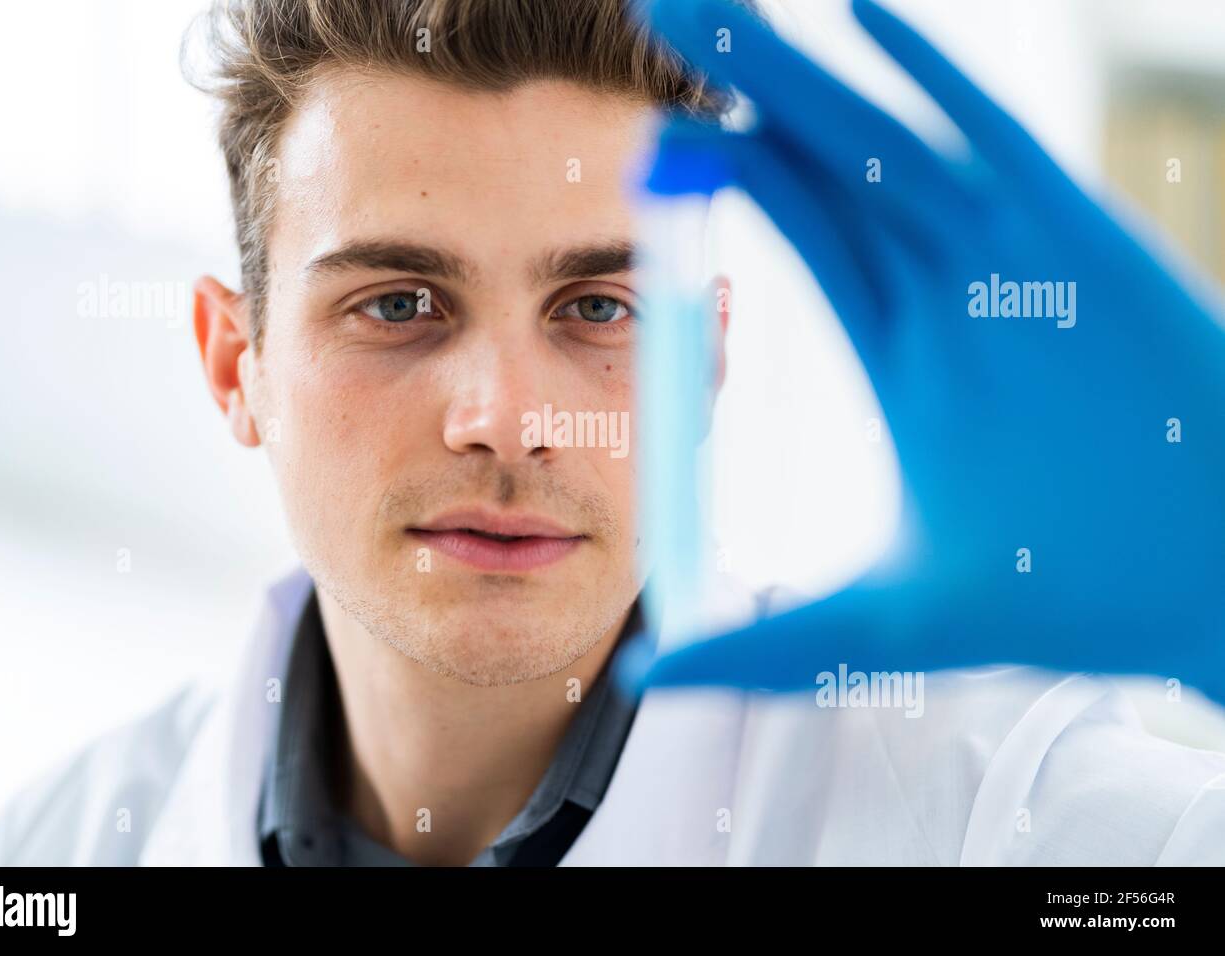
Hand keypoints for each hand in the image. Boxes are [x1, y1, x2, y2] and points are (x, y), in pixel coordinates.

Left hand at [617, 0, 1224, 702]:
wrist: (1208, 582)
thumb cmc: (1067, 593)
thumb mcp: (888, 620)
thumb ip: (769, 641)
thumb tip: (644, 673)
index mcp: (898, 338)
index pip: (796, 221)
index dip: (723, 171)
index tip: (646, 141)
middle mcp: (945, 276)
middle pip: (824, 154)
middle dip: (740, 81)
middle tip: (652, 11)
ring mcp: (1010, 248)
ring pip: (887, 133)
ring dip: (801, 64)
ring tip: (709, 3)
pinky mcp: (1079, 241)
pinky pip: (991, 140)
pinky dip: (929, 76)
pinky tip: (859, 14)